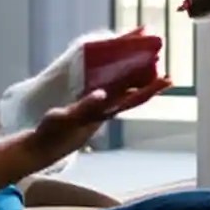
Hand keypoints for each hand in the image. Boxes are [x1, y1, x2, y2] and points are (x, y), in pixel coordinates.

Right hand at [25, 75, 172, 168]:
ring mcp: (99, 110)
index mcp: (103, 112)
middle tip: (167, 69)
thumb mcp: (64, 118)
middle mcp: (106, 112)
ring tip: (148, 62)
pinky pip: (110, 90)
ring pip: (123, 91)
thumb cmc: (51, 134)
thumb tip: (102, 93)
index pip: (132, 99)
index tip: (167, 79)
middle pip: (133, 94)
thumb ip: (83, 106)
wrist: (42, 148)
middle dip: (149, 80)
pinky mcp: (91, 109)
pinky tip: (121, 72)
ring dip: (134, 76)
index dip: (150, 89)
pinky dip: (118, 79)